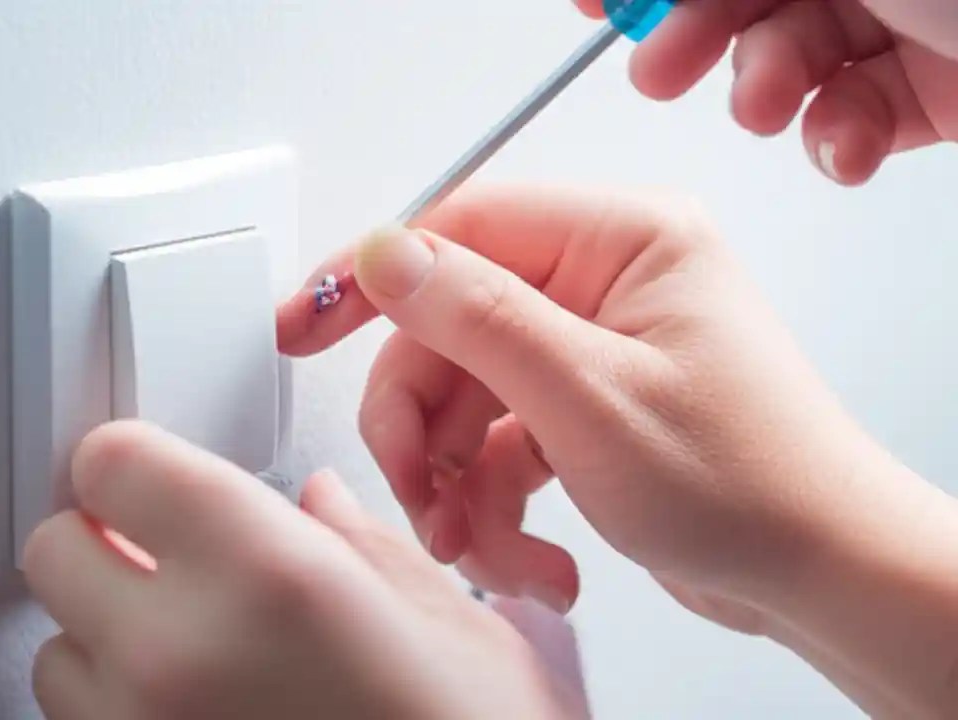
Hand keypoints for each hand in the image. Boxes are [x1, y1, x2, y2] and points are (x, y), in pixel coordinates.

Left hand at [22, 421, 586, 719]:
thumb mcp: (450, 624)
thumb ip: (366, 545)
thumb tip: (321, 506)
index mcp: (265, 576)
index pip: (112, 462)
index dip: (133, 460)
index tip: (151, 473)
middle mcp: (180, 657)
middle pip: (53, 551)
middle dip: (104, 542)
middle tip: (170, 555)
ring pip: (57, 653)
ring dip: (106, 639)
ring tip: (200, 654)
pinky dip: (122, 711)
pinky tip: (205, 709)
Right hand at [277, 186, 872, 622]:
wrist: (820, 576)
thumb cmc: (751, 483)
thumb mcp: (590, 398)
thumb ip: (477, 317)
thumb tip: (387, 253)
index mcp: (622, 240)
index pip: (461, 228)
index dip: (372, 277)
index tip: (304, 326)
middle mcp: (604, 282)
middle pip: (450, 331)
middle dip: (423, 428)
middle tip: (418, 495)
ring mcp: (591, 348)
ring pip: (466, 398)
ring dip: (458, 485)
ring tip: (484, 550)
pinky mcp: (583, 407)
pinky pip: (499, 441)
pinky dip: (496, 504)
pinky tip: (530, 557)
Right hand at [574, 0, 957, 184]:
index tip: (591, 12)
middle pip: (725, 7)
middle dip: (685, 43)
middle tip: (657, 73)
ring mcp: (887, 23)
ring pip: (782, 68)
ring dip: (762, 95)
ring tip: (764, 106)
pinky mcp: (925, 90)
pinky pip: (850, 119)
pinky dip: (836, 141)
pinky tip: (846, 142)